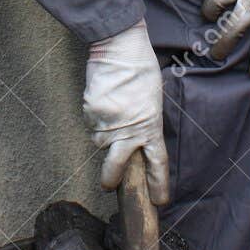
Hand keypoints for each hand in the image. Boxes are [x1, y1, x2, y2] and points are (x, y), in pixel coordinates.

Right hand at [82, 19, 169, 203]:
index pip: (157, 162)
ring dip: (102, 135)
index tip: (159, 201)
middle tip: (107, 186)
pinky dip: (95, 118)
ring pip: (99, 142)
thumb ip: (145, 123)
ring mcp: (106, 122)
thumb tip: (132, 138)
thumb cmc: (141, 70)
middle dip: (110, 179)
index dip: (158, 184)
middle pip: (116, 167)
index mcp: (150, 126)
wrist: (119, 47)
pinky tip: (102, 101)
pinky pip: (90, 123)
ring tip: (110, 112)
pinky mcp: (90, 112)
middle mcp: (128, 129)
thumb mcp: (152, 100)